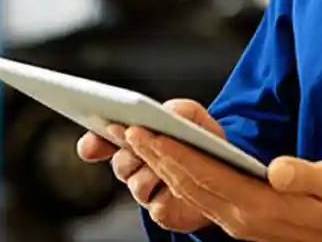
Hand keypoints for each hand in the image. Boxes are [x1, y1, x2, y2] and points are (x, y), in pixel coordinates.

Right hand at [75, 99, 213, 232]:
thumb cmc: (202, 141)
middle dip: (130, 153)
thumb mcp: (194, 117)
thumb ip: (178, 109)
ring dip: (151, 173)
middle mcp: (136, 165)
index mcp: (135, 139)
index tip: (100, 134)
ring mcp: (147, 189)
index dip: (95, 141)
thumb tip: (165, 113)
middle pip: (120, 163)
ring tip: (168, 164)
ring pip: (135, 184)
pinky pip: (155, 205)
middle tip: (137, 140)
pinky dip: (167, 194)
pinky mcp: (161, 211)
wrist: (225, 173)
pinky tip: (177, 186)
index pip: (103, 140)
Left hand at [127, 129, 321, 241]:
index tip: (147, 132)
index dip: (173, 152)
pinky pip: (200, 198)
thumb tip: (276, 166)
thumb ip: (310, 175)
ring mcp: (240, 222)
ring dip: (162, 166)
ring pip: (190, 192)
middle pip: (189, 184)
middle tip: (126, 129)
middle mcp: (242, 217)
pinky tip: (170, 164)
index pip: (207, 175)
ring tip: (138, 143)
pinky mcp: (243, 220)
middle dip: (156, 156)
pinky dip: (179, 178)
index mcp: (262, 205)